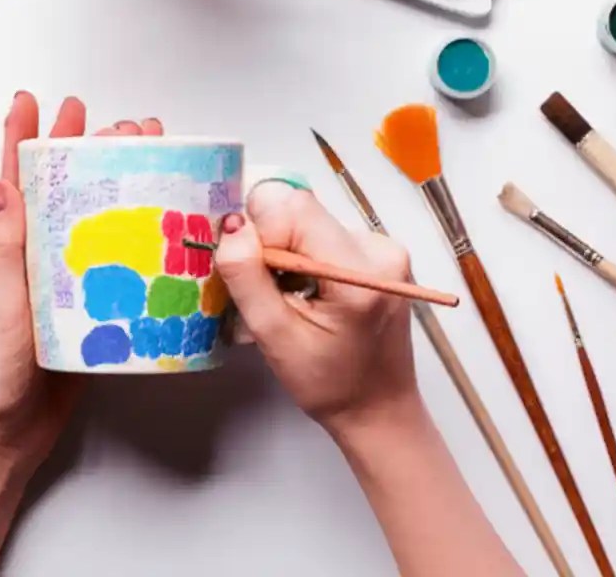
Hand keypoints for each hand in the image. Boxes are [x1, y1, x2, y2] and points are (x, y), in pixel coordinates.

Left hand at [0, 91, 163, 473]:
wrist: (10, 436)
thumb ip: (2, 252)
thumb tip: (1, 186)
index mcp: (10, 251)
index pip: (14, 180)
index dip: (21, 136)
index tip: (33, 99)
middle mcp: (39, 259)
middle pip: (65, 191)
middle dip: (90, 150)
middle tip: (124, 125)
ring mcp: (67, 283)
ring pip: (96, 223)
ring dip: (121, 188)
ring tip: (151, 158)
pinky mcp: (93, 310)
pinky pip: (118, 266)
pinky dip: (140, 242)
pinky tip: (165, 228)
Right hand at [214, 182, 418, 435]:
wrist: (378, 409)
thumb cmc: (329, 384)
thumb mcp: (275, 337)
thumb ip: (248, 278)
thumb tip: (233, 226)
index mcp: (359, 269)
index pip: (292, 207)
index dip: (260, 232)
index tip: (253, 273)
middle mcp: (378, 247)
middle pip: (300, 211)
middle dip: (271, 244)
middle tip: (269, 291)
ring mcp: (383, 247)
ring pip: (308, 222)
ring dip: (286, 252)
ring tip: (289, 298)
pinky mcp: (379, 253)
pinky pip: (323, 234)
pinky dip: (304, 257)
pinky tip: (308, 294)